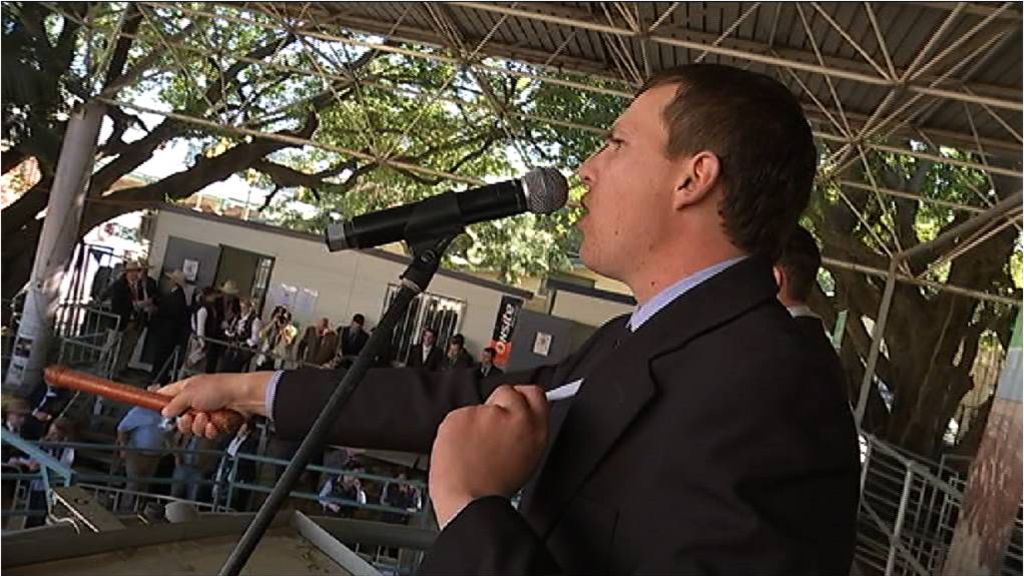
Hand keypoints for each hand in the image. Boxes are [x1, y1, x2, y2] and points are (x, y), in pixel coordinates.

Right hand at [157, 372, 272, 438]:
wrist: (245, 397)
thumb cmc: (222, 387)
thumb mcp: (191, 392)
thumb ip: (175, 403)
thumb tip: (165, 411)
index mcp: (186, 388)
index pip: (165, 396)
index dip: (155, 402)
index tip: (144, 406)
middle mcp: (196, 400)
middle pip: (179, 419)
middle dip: (185, 421)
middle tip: (191, 416)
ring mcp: (207, 412)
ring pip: (193, 429)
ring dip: (200, 425)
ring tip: (208, 416)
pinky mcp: (217, 423)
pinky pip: (207, 433)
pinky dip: (212, 429)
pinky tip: (216, 422)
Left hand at [429, 385, 548, 527]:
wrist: (468, 501)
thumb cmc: (495, 488)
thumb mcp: (527, 460)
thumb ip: (525, 432)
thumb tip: (520, 420)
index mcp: (533, 429)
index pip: (534, 393)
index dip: (523, 398)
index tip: (515, 403)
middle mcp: (511, 416)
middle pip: (506, 392)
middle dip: (498, 406)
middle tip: (490, 431)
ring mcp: (483, 414)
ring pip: (479, 408)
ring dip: (475, 423)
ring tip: (473, 451)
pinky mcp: (459, 416)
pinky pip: (459, 417)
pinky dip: (457, 430)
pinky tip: (460, 450)